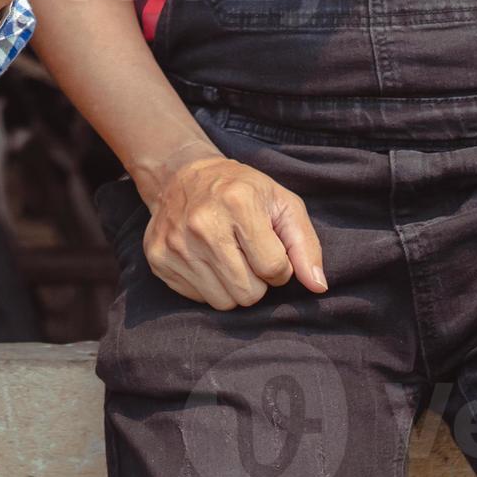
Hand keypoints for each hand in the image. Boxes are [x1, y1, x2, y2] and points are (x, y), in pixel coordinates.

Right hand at [139, 148, 327, 308]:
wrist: (181, 174)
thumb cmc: (241, 190)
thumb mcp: (282, 204)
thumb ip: (305, 246)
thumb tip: (318, 287)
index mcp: (238, 203)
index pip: (274, 269)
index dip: (280, 266)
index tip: (270, 249)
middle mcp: (202, 224)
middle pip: (249, 293)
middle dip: (257, 281)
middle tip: (248, 255)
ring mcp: (176, 244)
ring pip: (224, 302)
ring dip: (233, 286)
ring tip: (228, 257)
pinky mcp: (158, 259)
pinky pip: (199, 299)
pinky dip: (209, 285)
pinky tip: (206, 259)